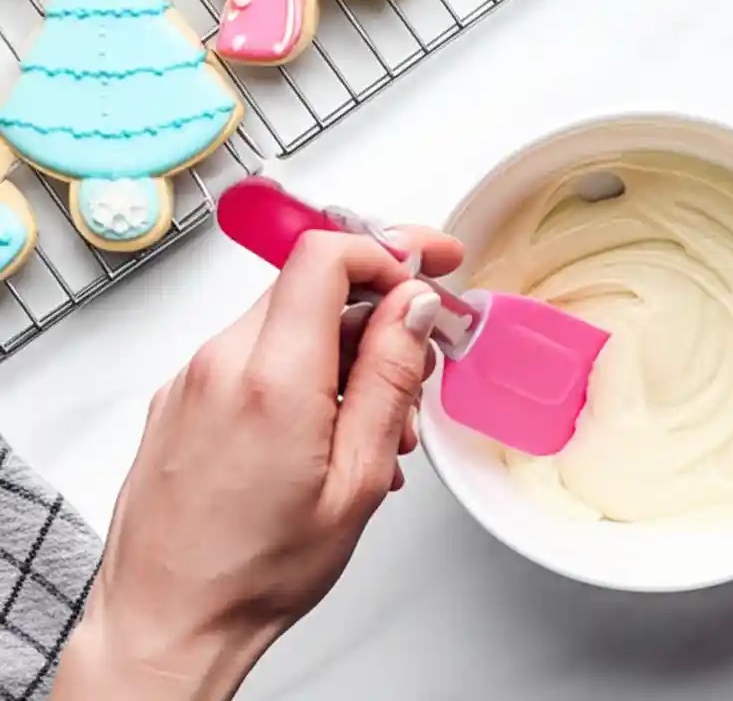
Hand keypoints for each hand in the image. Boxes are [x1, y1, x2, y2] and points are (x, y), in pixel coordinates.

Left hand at [53, 227, 463, 699]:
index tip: (428, 266)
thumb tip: (413, 306)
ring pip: (286, 323)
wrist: (168, 619)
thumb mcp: (357, 480)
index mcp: (272, 378)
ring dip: (344, 351)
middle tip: (417, 361)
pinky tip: (328, 434)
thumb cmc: (256, 571)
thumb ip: (389, 379)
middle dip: (377, 311)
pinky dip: (303, 375)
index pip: (326, 255)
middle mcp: (220, 363)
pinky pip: (254, 358)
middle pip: (311, 287)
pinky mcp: (181, 398)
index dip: (388, 249)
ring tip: (375, 425)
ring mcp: (192, 378)